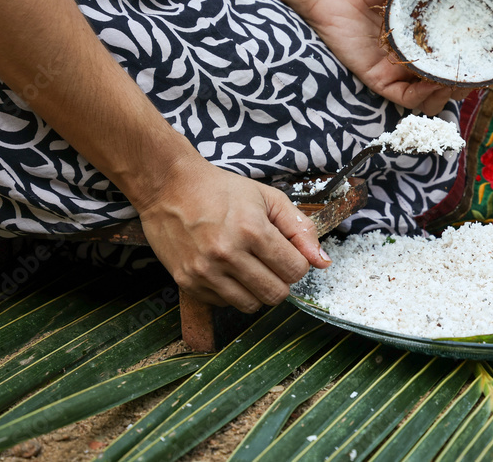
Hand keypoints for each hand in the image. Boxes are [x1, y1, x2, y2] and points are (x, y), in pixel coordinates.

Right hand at [138, 158, 330, 311]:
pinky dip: (232, 292)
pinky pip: (224, 304)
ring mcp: (205, 272)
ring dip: (257, 290)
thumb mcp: (268, 198)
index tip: (287, 253)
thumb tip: (324, 262)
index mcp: (252, 230)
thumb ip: (300, 229)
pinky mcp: (187, 282)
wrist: (169, 187)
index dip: (297, 263)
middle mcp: (228, 254)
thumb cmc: (222, 190)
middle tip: (270, 262)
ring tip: (249, 266)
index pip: (296, 270)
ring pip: (252, 305)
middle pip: (276, 294)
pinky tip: (226, 269)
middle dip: (281, 280)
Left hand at [300, 0, 471, 115]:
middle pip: (451, 85)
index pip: (461, 59)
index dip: (479, 65)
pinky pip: (409, 100)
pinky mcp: (381, 81)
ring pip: (433, 99)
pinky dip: (425, 96)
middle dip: (466, 83)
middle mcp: (419, 58)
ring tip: (453, 79)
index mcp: (431, 36)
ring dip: (448, 94)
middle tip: (474, 73)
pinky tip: (432, 81)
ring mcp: (401, 72)